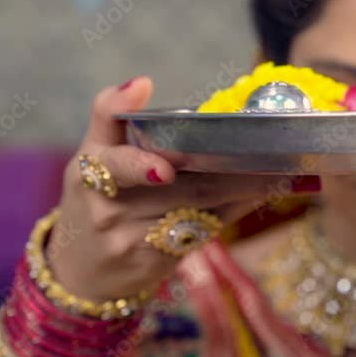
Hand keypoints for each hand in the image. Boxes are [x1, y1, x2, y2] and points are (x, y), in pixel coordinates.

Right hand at [48, 76, 312, 300]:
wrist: (82, 274)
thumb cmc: (96, 202)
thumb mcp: (91, 159)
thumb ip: (111, 116)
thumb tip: (141, 82)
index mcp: (88, 171)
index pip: (110, 160)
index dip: (137, 164)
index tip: (165, 169)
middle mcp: (106, 208)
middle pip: (173, 186)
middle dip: (217, 169)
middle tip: (259, 152)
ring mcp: (130, 239)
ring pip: (195, 208)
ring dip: (239, 188)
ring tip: (273, 170)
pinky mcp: (155, 261)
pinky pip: (202, 230)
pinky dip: (234, 209)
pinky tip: (261, 193)